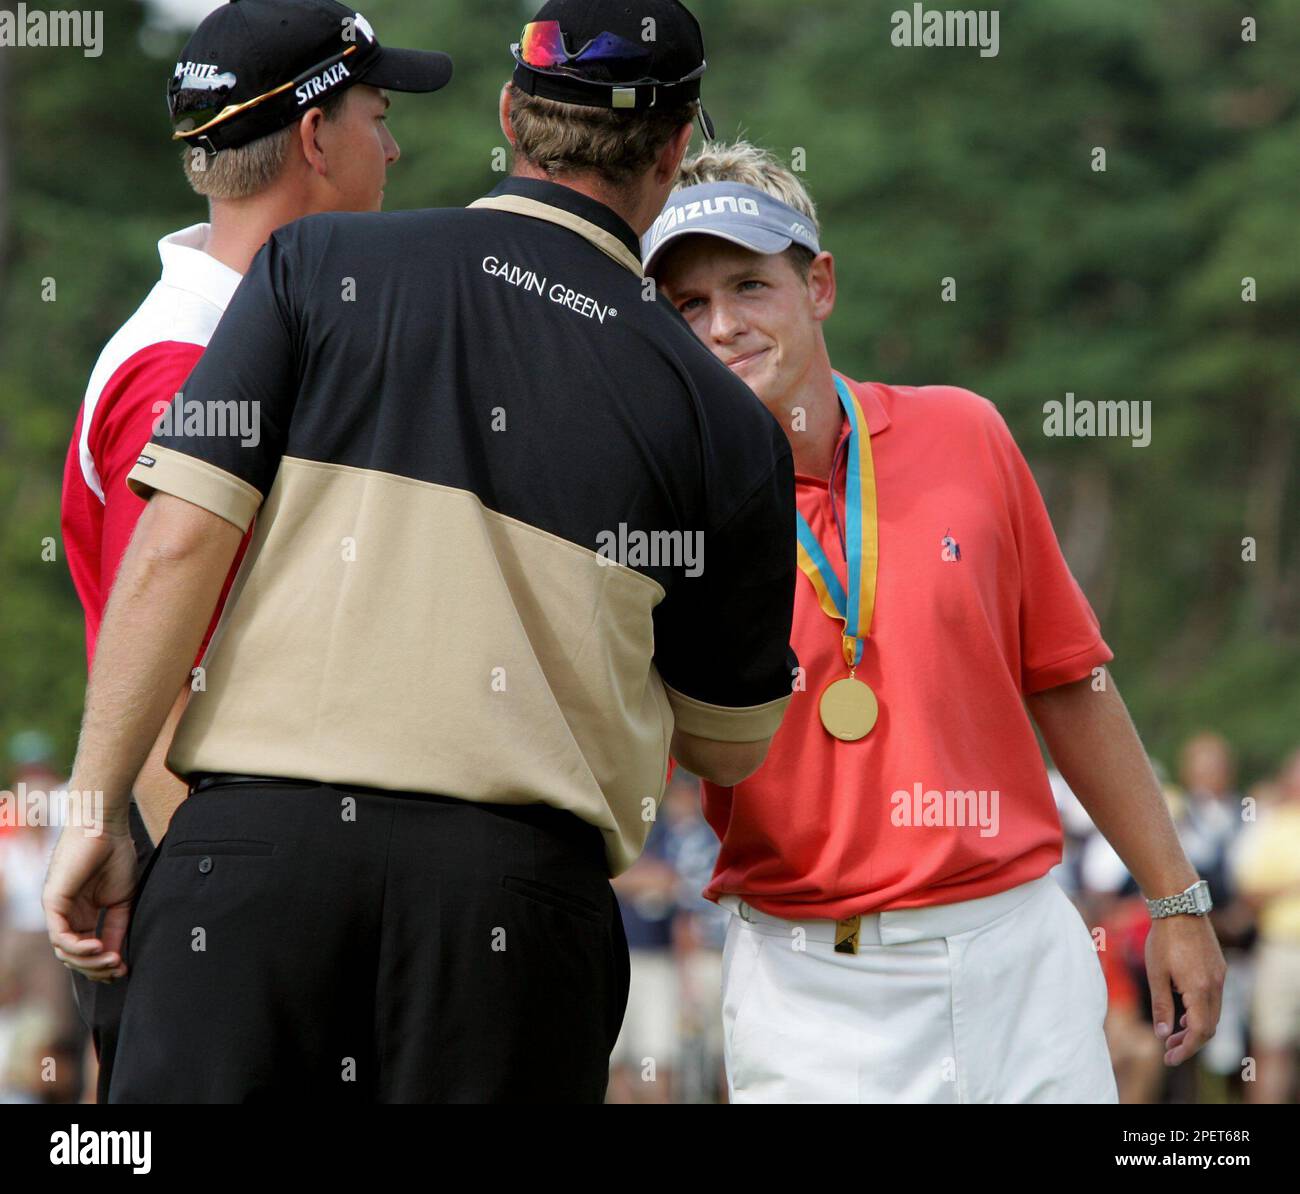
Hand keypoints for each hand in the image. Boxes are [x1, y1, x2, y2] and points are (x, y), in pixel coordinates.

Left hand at [43, 815, 140, 982]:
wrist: (106, 828)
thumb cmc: (115, 856)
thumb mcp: (122, 900)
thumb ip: (116, 928)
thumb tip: (116, 957)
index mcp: (81, 915)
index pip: (86, 951)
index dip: (103, 966)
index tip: (124, 970)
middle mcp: (66, 916)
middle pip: (73, 958)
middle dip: (96, 969)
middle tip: (118, 968)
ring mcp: (57, 911)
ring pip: (65, 952)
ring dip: (89, 962)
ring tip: (112, 959)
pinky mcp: (52, 903)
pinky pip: (59, 936)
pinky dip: (78, 947)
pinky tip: (98, 947)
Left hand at [1145, 914, 1225, 1065]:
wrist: (1179, 907)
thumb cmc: (1162, 939)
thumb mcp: (1156, 974)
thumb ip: (1161, 1005)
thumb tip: (1162, 1034)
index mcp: (1199, 989)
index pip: (1199, 1032)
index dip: (1185, 1049)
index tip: (1169, 1057)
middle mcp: (1215, 985)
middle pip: (1209, 1027)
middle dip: (1190, 1042)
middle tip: (1168, 1049)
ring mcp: (1220, 976)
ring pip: (1213, 1013)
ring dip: (1195, 1027)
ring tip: (1173, 1034)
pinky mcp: (1219, 968)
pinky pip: (1214, 999)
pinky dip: (1201, 1011)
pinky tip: (1184, 1012)